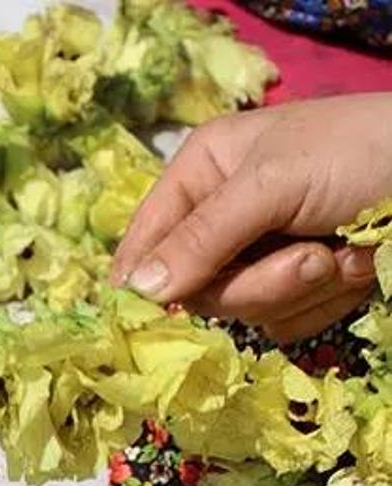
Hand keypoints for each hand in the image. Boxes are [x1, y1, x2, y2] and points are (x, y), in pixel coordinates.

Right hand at [113, 94, 389, 341]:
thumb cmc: (360, 152)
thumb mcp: (273, 184)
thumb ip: (202, 238)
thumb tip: (136, 292)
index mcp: (202, 173)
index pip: (144, 238)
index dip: (142, 279)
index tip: (147, 314)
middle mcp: (223, 218)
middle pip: (195, 288)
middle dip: (253, 283)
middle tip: (306, 260)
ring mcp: (263, 255)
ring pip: (243, 311)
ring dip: (298, 290)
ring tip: (340, 253)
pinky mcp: (300, 286)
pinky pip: (285, 323)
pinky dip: (325, 301)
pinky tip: (356, 265)